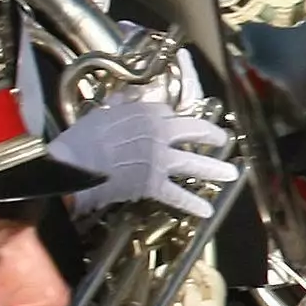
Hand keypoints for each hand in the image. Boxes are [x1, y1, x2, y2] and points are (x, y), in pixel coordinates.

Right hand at [53, 98, 236, 218]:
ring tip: (232, 173)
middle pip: (194, 131)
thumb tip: (126, 95)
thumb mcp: (101, 113)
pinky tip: (207, 210)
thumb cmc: (81, 139)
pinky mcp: (154, 184)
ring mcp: (159, 160)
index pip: (169, 113)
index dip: (174, 119)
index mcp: (146, 114)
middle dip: (212, 135)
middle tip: (222, 140)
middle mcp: (160, 134)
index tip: (180, 124)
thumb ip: (118, 105)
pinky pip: (177, 195)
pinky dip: (193, 204)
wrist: (73, 166)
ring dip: (215, 169)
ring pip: (194, 164)